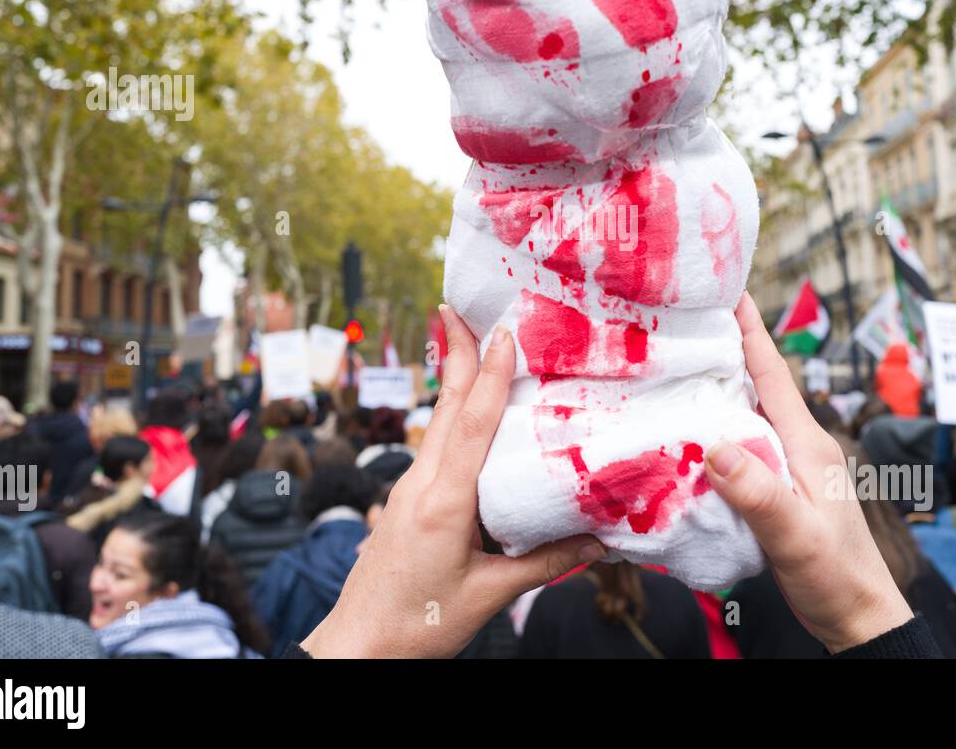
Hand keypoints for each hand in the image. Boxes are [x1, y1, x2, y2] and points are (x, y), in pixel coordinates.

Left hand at [302, 305, 605, 657]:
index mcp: (442, 503)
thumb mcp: (488, 595)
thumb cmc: (415, 626)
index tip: (501, 331)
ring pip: (438, 425)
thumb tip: (598, 540)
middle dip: (456, 354)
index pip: (471, 425)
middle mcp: (420, 486)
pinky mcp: (406, 504)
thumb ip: (544, 563)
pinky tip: (466, 414)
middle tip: (460, 306)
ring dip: (454, 381)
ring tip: (468, 343)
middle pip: (446, 408)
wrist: (357, 650)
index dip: (489, 376)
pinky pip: (435, 448)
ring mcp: (408, 492)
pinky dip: (453, 417)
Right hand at [705, 293, 913, 653]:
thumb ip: (760, 493)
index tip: (726, 288)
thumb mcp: (797, 536)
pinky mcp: (777, 487)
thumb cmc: (836, 576)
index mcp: (807, 443)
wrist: (858, 616)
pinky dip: (713, 431)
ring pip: (744, 415)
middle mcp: (798, 445)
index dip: (750, 330)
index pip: (772, 375)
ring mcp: (788, 466)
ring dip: (714, 389)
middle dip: (723, 348)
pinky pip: (739, 447)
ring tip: (672, 365)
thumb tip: (715, 445)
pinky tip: (686, 433)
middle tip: (680, 319)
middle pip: (755, 386)